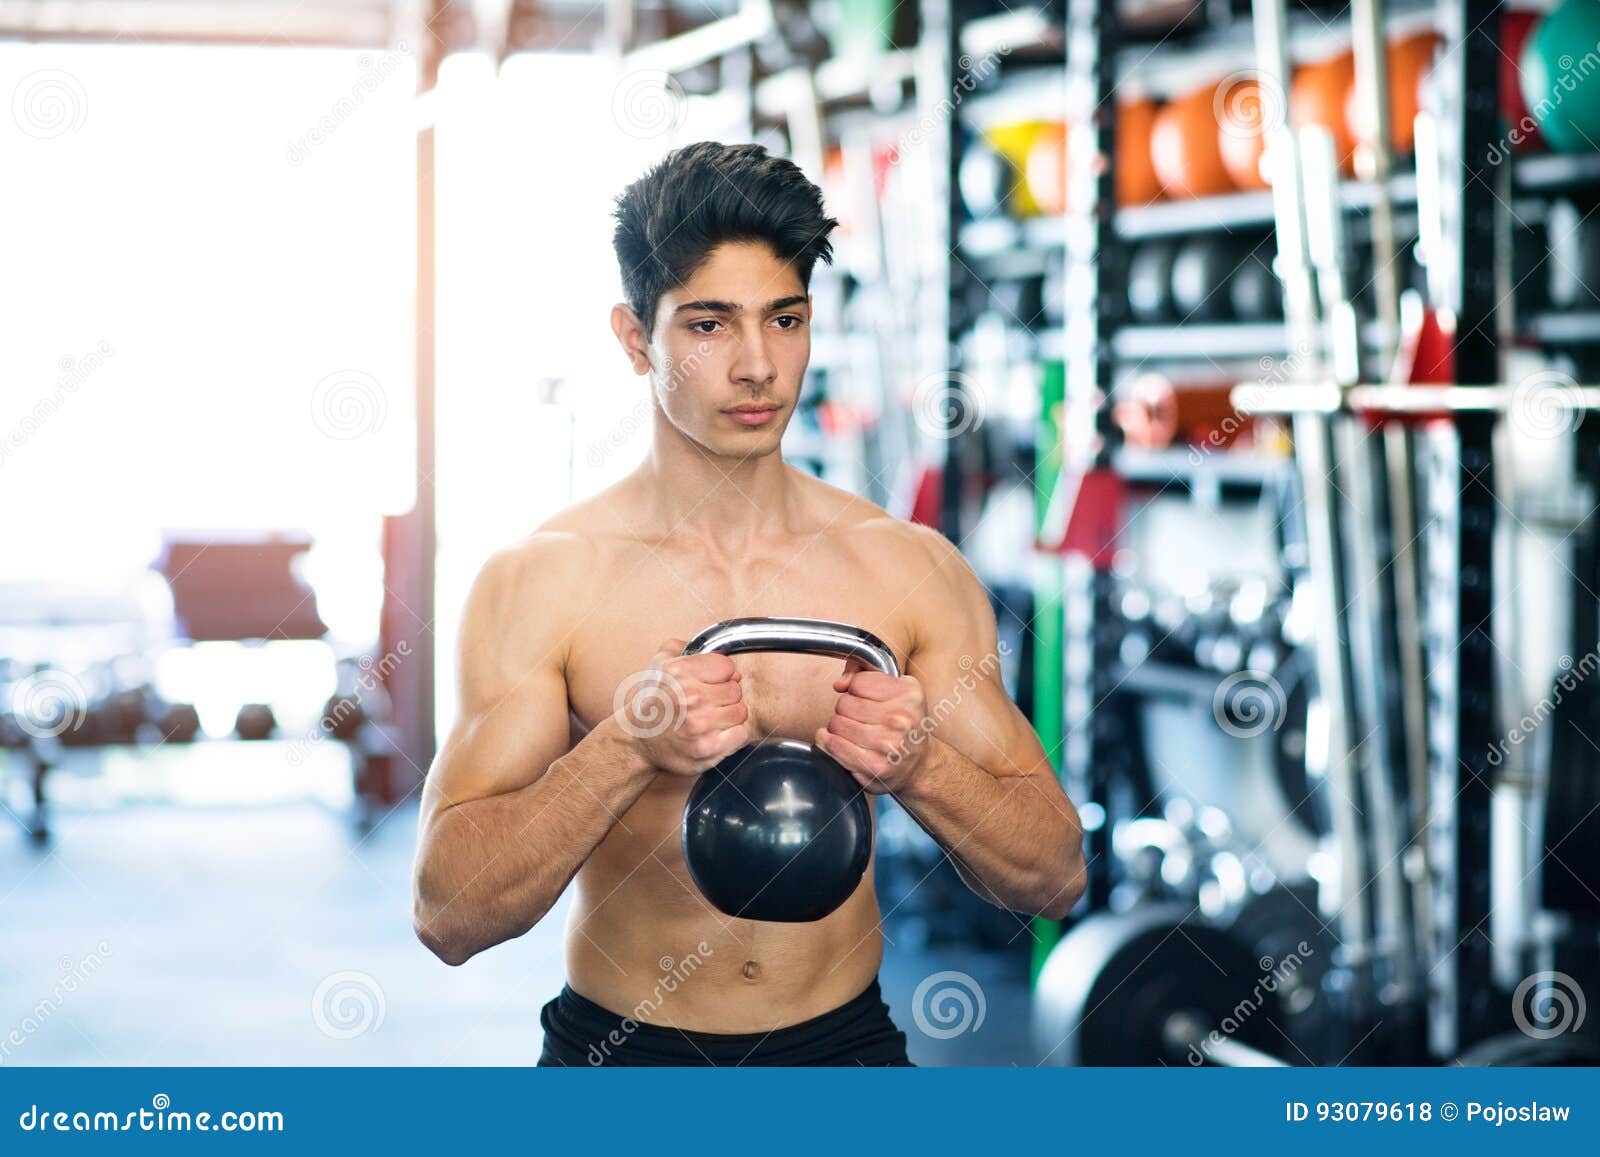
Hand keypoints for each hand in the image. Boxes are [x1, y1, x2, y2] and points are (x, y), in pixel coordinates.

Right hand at [616, 639, 748, 775]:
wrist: (637, 740)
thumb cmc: (652, 702)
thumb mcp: (659, 665)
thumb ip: (684, 647)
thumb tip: (714, 647)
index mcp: (679, 672)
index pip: (727, 666)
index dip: (721, 674)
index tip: (711, 681)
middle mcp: (690, 697)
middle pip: (736, 690)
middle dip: (725, 695)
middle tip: (708, 702)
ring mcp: (699, 724)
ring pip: (741, 711)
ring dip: (729, 715)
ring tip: (710, 718)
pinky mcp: (707, 747)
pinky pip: (741, 733)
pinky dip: (732, 734)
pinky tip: (714, 732)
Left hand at [814, 659, 927, 794]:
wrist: (918, 763)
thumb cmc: (903, 722)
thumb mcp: (896, 688)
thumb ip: (863, 673)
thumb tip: (839, 683)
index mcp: (909, 694)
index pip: (858, 682)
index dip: (856, 689)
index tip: (863, 698)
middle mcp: (901, 719)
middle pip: (844, 703)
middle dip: (845, 709)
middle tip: (857, 717)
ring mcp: (889, 744)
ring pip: (837, 724)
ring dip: (838, 727)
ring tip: (852, 730)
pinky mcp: (875, 766)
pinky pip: (835, 747)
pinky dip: (831, 743)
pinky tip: (841, 742)